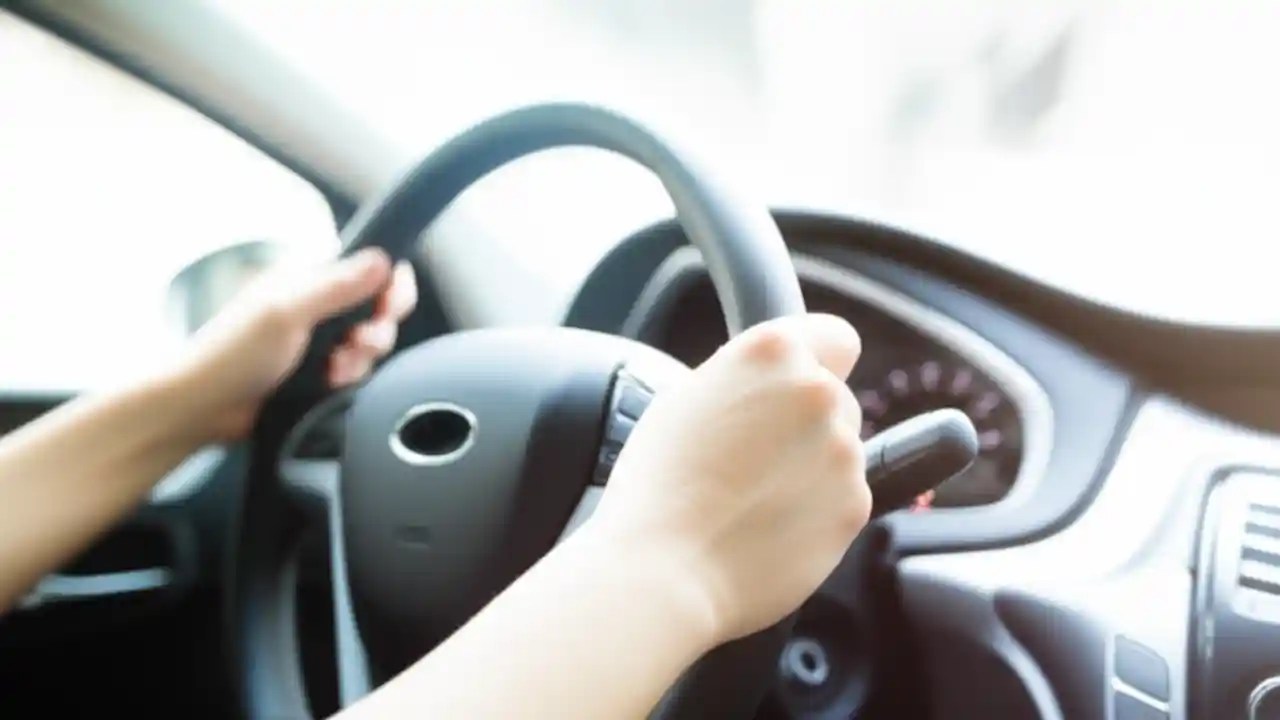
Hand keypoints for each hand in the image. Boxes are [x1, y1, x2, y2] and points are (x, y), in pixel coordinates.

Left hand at [180, 248, 416, 440]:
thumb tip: (382, 260)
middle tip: (359, 344)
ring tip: (333, 371)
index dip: (391, 286)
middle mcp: (318, 305)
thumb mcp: (285, 312)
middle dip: (377, 330)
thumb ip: (337, 286)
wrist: (202, 407)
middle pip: (379, 310)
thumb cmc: (231, 353)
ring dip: (360, 360)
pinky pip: (355, 373)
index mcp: (308, 278)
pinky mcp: (318, 373)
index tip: (390, 306)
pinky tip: (328, 385)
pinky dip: (348, 380)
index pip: (370, 269)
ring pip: (370, 345)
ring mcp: (319, 341)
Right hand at [586, 314, 870, 644]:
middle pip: (836, 398)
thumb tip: (768, 392)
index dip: (816, 361)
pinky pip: (842, 499)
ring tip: (752, 500)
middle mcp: (818, 392)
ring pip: (839, 451)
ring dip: (810, 468)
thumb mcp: (686, 400)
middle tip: (755, 455)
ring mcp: (843, 452)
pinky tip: (768, 527)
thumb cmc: (657, 487)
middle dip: (805, 422)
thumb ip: (744, 382)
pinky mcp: (854, 507)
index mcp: (772, 353)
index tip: (796, 385)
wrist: (664, 571)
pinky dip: (816, 512)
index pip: (835, 336)